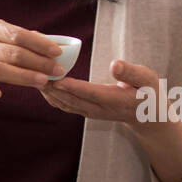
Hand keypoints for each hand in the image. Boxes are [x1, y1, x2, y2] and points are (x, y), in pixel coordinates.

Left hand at [41, 59, 166, 125]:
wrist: (147, 117)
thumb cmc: (148, 93)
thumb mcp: (147, 79)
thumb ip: (131, 72)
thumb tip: (114, 64)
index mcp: (114, 100)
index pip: (88, 93)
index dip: (71, 86)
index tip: (55, 78)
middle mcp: (98, 109)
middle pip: (70, 99)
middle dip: (51, 86)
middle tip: (35, 69)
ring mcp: (89, 112)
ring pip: (63, 103)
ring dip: (48, 90)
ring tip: (33, 73)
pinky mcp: (84, 111)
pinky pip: (64, 104)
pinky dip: (51, 94)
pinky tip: (42, 83)